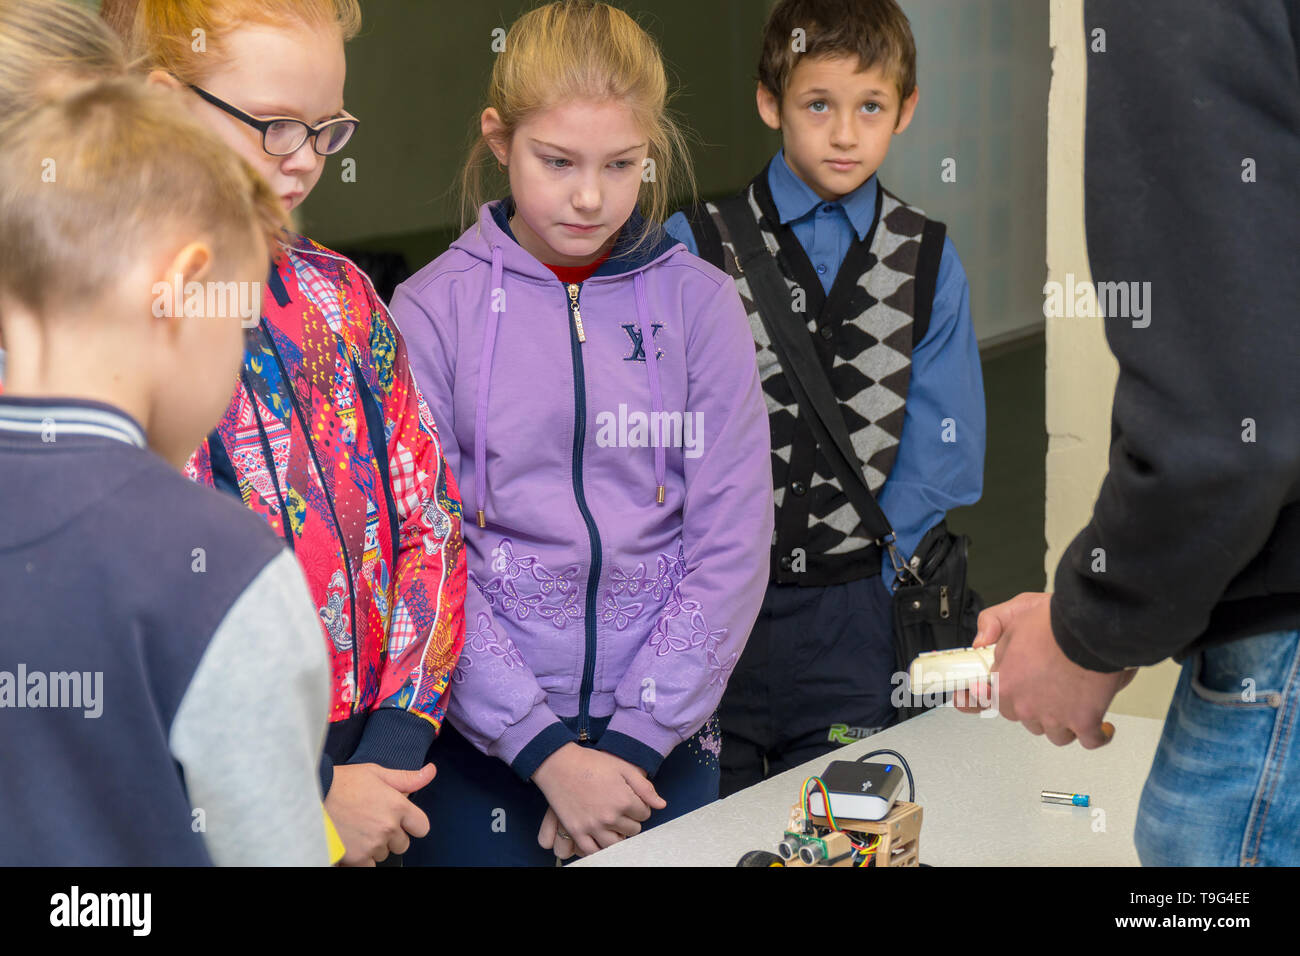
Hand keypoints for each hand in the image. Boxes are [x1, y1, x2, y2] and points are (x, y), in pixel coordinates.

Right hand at [324, 762, 434, 865]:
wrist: (310, 796)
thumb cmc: (343, 782)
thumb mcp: (376, 773)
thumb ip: (406, 778)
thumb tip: (431, 771)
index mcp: (397, 806)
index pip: (422, 827)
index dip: (412, 824)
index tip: (400, 819)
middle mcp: (388, 828)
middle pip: (403, 844)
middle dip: (392, 835)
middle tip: (372, 821)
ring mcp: (372, 845)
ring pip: (384, 854)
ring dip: (375, 846)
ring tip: (359, 829)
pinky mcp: (356, 858)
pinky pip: (369, 866)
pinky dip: (362, 859)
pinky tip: (352, 843)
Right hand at [532, 744, 665, 856]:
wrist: (559, 764)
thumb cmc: (592, 762)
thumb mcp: (623, 768)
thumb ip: (645, 787)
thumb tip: (661, 805)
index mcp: (624, 800)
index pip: (645, 814)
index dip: (640, 806)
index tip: (631, 799)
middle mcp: (610, 817)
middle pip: (633, 830)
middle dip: (630, 820)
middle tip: (621, 809)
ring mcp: (592, 826)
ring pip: (616, 843)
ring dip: (618, 834)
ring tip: (612, 823)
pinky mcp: (577, 831)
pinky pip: (594, 851)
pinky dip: (600, 847)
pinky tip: (601, 837)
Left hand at [952, 592, 1135, 747]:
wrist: (1090, 627)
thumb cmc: (1056, 621)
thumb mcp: (1014, 612)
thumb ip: (993, 627)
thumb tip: (982, 643)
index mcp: (1005, 683)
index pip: (994, 702)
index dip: (1000, 699)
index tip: (1000, 701)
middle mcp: (1026, 705)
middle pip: (1026, 719)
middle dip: (1036, 708)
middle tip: (1048, 692)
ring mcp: (1055, 716)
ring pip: (1056, 734)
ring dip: (1064, 724)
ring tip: (1074, 707)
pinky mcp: (1084, 721)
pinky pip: (1091, 741)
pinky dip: (1099, 735)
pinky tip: (1103, 728)